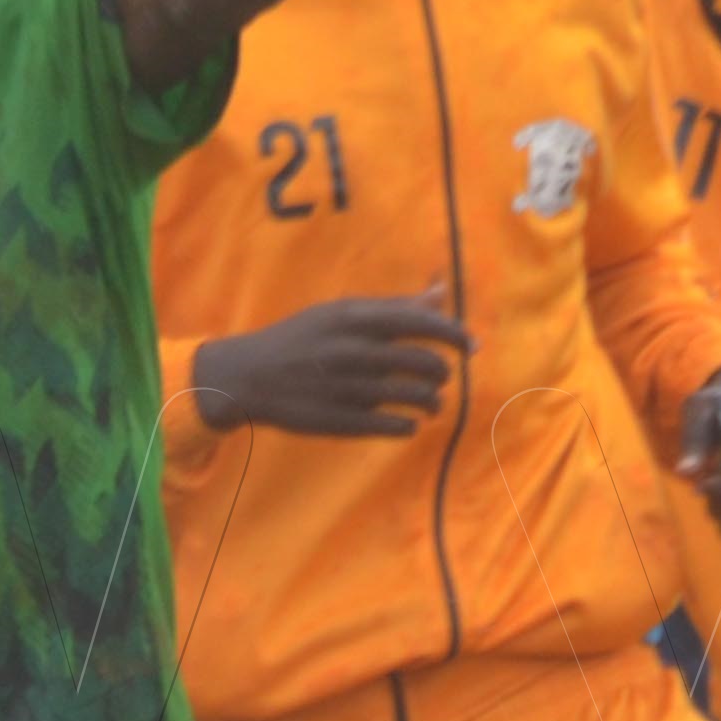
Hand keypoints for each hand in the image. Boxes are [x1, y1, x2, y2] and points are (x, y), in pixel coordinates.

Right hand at [194, 296, 467, 438]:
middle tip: (441, 376)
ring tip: (431, 403)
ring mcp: (349, 389)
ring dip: (432, 402)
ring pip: (415, 398)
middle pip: (424, 362)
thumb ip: (393, 306)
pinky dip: (409, 426)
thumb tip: (441, 293)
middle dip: (443, 372)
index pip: (422, 324)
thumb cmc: (301, 338)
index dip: (455, 335)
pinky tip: (407, 423)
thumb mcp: (340, 313)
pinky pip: (395, 426)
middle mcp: (354, 351)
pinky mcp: (342, 422)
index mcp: (354, 319)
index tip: (472, 346)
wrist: (247, 376)